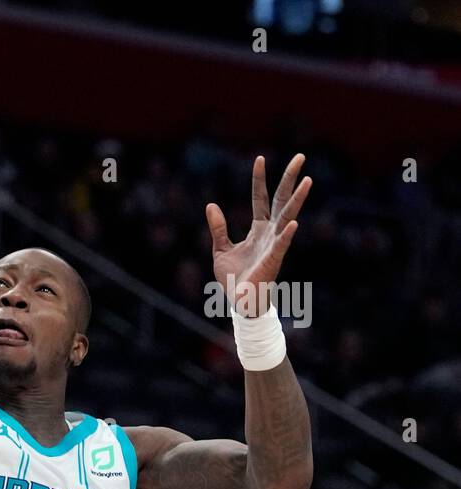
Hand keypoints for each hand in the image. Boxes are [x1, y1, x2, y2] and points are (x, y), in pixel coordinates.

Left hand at [206, 154, 311, 316]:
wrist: (239, 303)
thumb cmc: (233, 279)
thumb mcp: (221, 249)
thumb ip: (218, 227)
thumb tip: (211, 205)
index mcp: (258, 229)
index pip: (260, 198)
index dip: (259, 179)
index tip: (260, 158)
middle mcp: (270, 233)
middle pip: (282, 200)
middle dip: (289, 178)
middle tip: (300, 156)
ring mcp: (274, 245)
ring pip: (287, 217)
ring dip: (297, 200)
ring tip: (307, 180)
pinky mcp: (272, 260)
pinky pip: (281, 245)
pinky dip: (287, 234)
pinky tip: (294, 222)